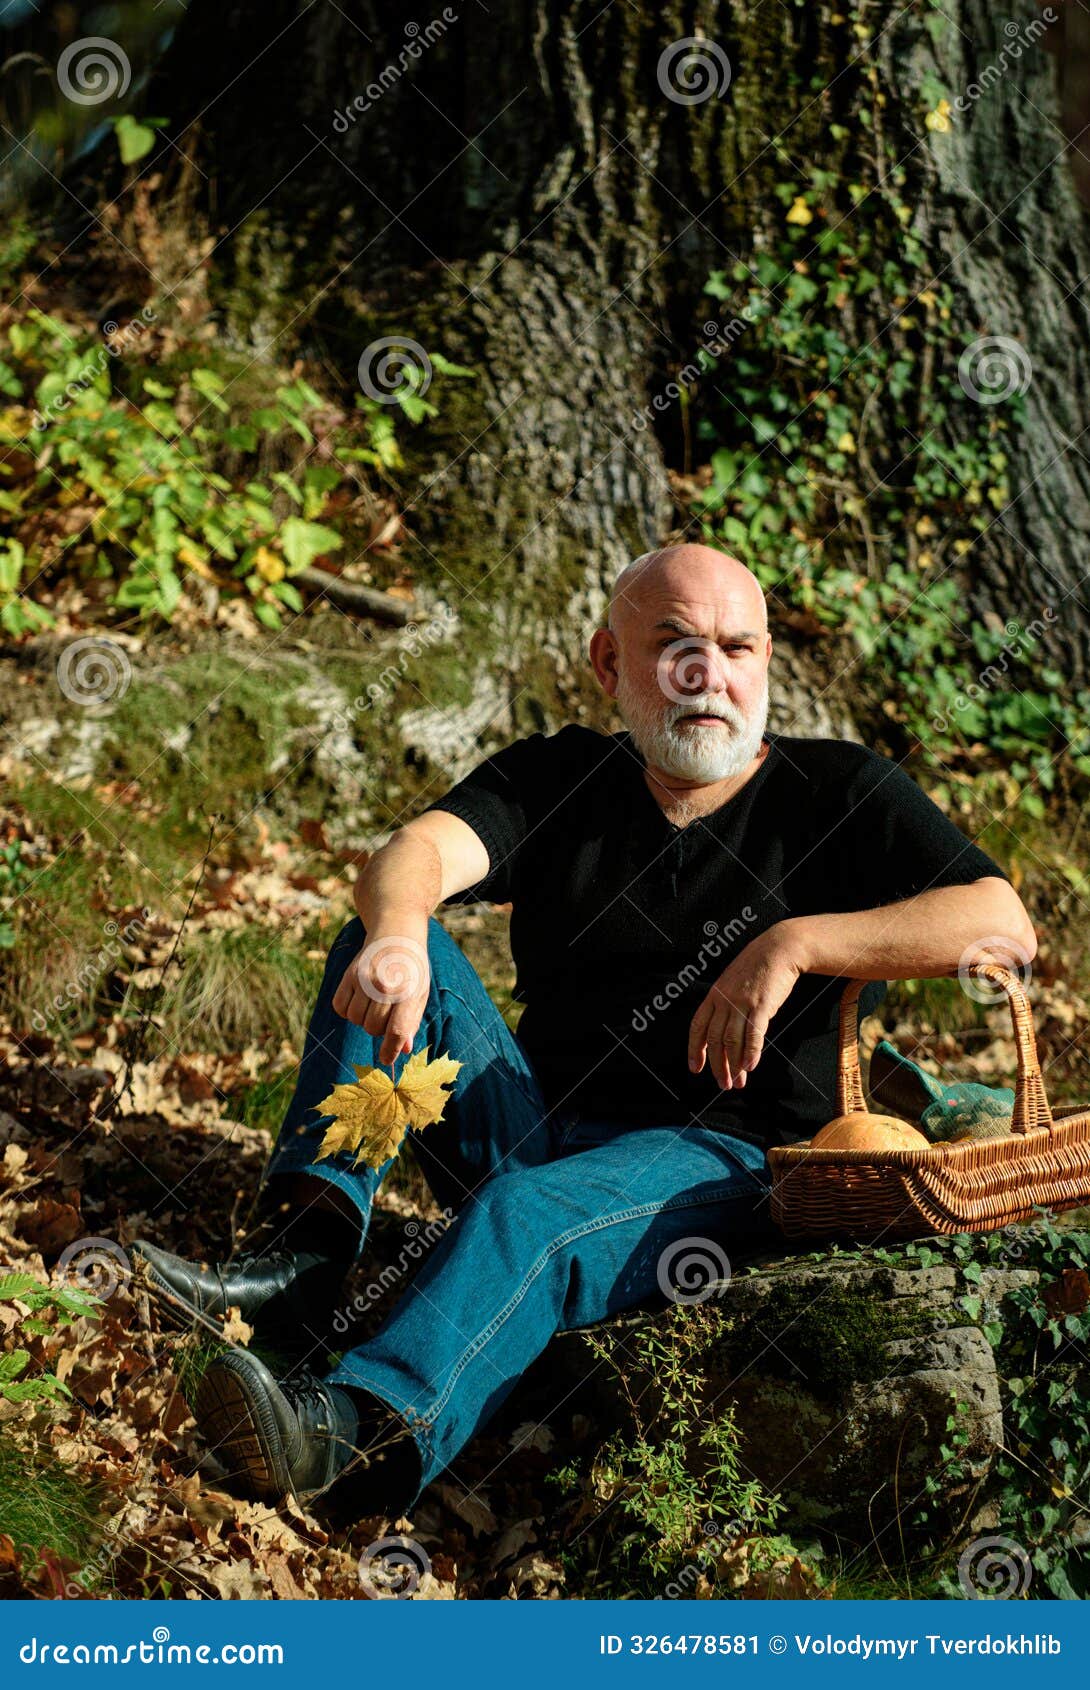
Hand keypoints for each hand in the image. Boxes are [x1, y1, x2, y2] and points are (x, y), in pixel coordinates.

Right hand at [331, 924, 430, 1064]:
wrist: (396, 933)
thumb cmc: (412, 968)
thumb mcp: (420, 993)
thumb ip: (411, 1022)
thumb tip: (404, 1049)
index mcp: (408, 992)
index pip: (396, 1031)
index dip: (390, 1050)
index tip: (386, 1059)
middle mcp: (385, 986)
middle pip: (373, 1028)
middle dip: (379, 1029)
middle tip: (386, 1014)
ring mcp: (364, 979)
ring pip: (356, 1020)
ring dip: (364, 1019)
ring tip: (374, 1004)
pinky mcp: (349, 975)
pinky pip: (340, 1008)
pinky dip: (348, 1010)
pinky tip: (360, 999)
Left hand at [687, 924, 805, 1089]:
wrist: (779, 949)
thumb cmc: (758, 967)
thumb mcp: (732, 982)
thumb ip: (725, 1004)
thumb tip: (724, 1032)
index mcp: (714, 995)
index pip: (698, 1027)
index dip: (695, 1050)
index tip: (696, 1068)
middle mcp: (724, 1000)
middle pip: (716, 1040)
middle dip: (718, 1066)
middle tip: (723, 1084)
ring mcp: (741, 1003)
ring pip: (733, 1042)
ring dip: (735, 1066)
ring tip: (739, 1081)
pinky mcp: (761, 1006)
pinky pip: (753, 1035)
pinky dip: (751, 1053)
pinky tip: (750, 1067)